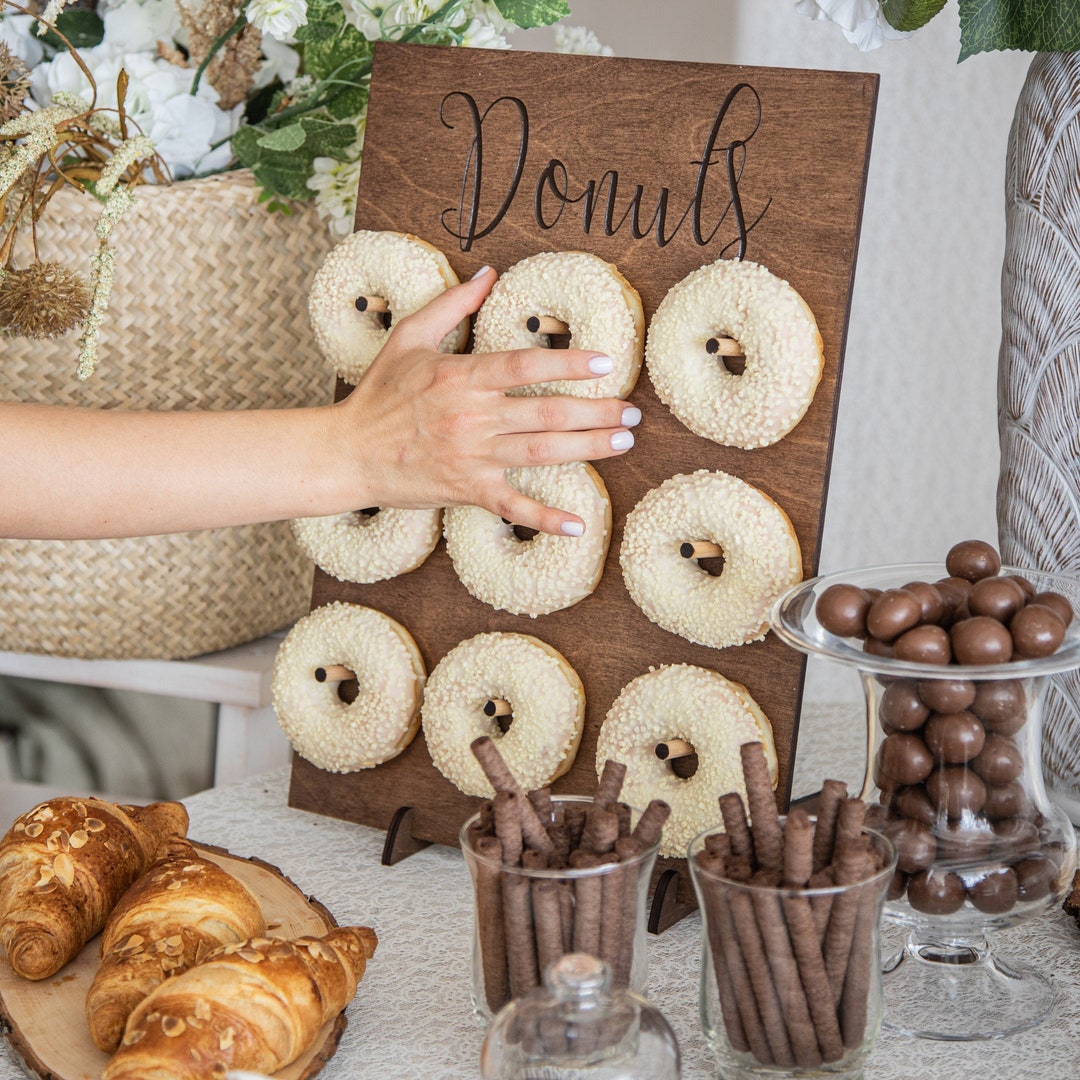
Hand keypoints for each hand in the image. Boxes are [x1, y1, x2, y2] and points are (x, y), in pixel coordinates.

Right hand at [333, 266, 640, 535]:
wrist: (348, 453)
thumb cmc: (378, 394)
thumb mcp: (409, 339)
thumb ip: (451, 305)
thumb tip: (488, 273)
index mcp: (461, 376)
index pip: (525, 366)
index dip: (568, 363)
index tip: (606, 363)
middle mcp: (472, 416)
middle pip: (546, 411)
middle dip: (596, 411)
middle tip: (633, 412)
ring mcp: (472, 456)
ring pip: (541, 451)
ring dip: (588, 448)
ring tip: (624, 442)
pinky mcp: (467, 489)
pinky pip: (512, 506)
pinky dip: (545, 518)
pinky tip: (579, 525)